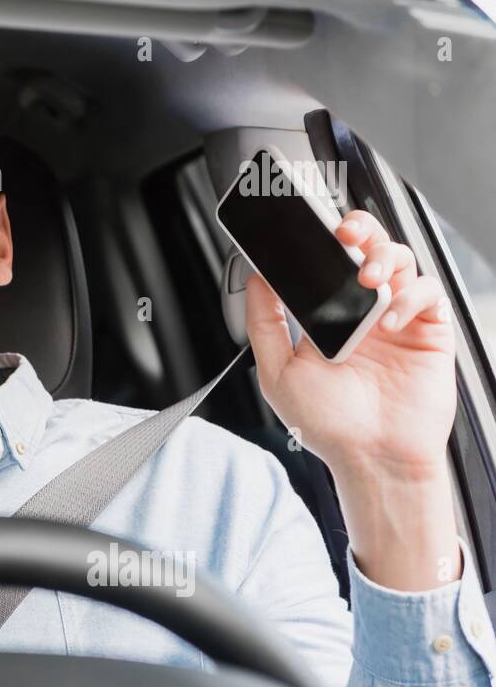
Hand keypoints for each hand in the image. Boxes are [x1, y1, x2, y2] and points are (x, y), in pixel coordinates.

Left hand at [245, 209, 459, 588]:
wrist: (371, 457)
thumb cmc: (328, 423)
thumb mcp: (278, 371)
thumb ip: (264, 323)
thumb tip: (256, 280)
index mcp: (328, 315)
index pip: (328, 262)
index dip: (323, 241)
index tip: (308, 229)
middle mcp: (363, 311)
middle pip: (368, 248)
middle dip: (358, 231)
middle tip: (345, 236)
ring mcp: (398, 318)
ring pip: (400, 260)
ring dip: (383, 257)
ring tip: (367, 279)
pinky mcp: (429, 331)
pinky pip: (427, 292)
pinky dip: (411, 295)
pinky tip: (392, 318)